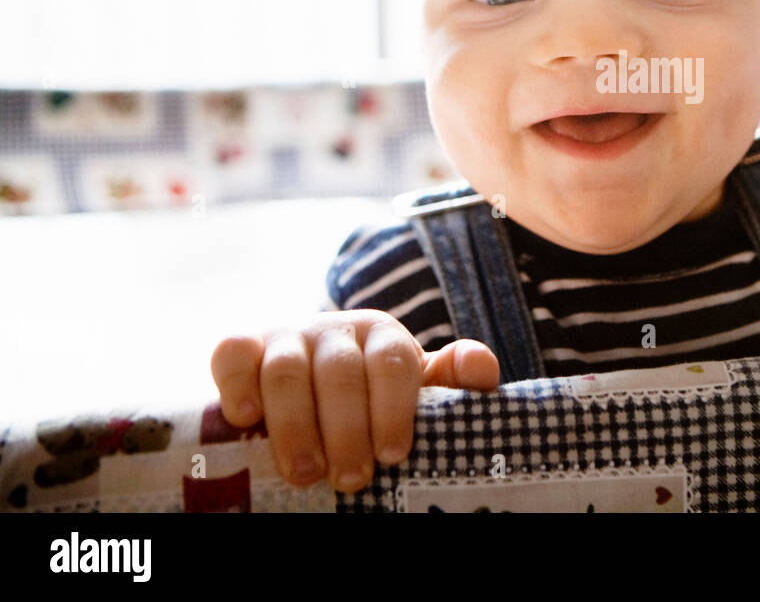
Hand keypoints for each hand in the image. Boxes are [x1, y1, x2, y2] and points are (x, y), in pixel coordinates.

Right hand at [210, 310, 498, 491]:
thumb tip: (480, 367)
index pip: (393, 362)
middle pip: (340, 373)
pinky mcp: (242, 346)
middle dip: (346, 430)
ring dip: (295, 425)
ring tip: (306, 473)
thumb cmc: (374, 396)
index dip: (393, 409)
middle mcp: (335, 329)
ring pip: (286, 370)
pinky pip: (232, 353)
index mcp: (384, 336)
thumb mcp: (416, 389)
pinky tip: (246, 419)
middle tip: (351, 479)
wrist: (311, 379)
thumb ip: (453, 380)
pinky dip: (236, 384)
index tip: (393, 455)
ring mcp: (286, 335)